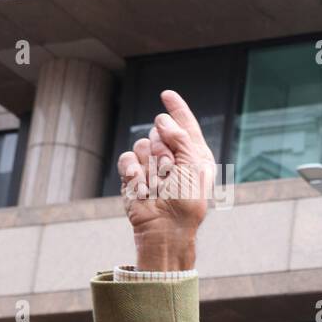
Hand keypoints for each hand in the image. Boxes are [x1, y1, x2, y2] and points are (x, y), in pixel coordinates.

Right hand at [116, 90, 214, 270]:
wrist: (165, 226)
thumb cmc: (186, 201)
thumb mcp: (193, 166)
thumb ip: (181, 138)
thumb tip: (163, 120)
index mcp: (194, 155)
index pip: (184, 125)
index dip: (176, 109)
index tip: (166, 94)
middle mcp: (173, 157)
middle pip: (159, 131)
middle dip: (163, 147)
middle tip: (169, 170)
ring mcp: (152, 164)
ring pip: (142, 143)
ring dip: (149, 163)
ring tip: (158, 183)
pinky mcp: (133, 173)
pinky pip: (127, 158)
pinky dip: (133, 171)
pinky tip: (142, 186)